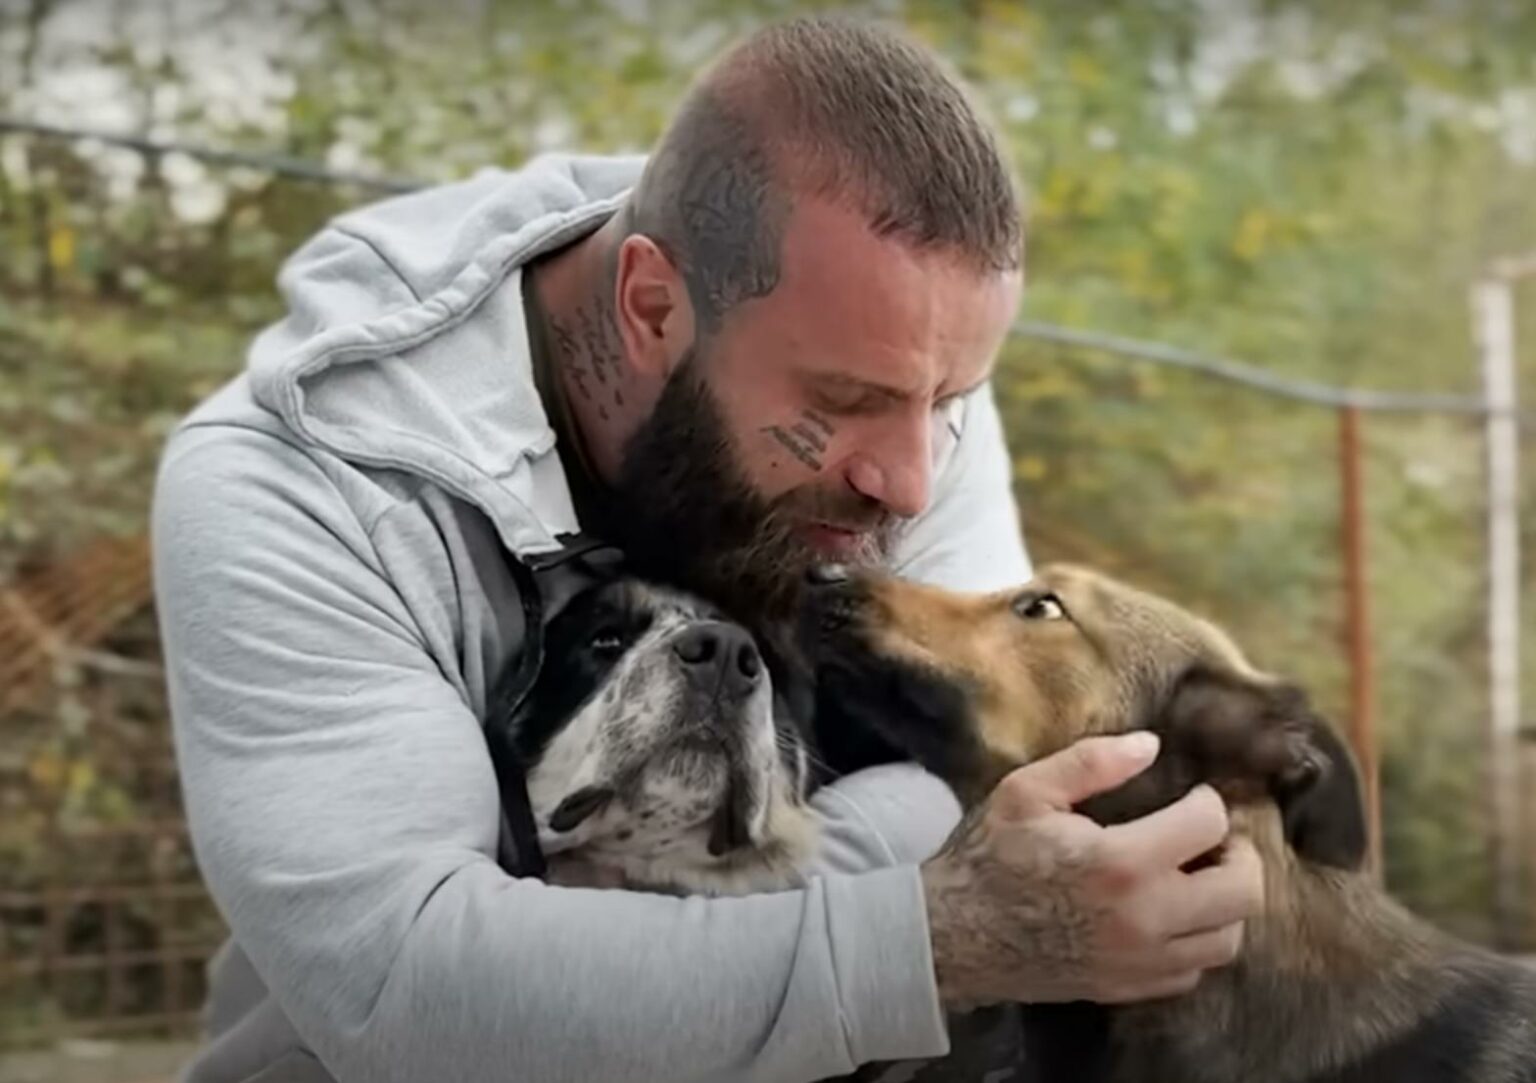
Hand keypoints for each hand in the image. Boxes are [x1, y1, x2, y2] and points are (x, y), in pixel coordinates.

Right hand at [920, 732, 1262, 1008]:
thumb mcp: (1027, 791)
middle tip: (1214, 838)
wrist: (952, 935)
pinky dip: (1196, 941)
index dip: (1210, 801)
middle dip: (1240, 855)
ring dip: (1224, 903)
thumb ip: (1092, 763)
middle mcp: (1145, 918)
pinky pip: (1194, 970)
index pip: (1209, 825)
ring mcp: (1140, 961)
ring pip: (1228, 938)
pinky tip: (1169, 914)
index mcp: (1122, 862)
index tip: (1193, 796)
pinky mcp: (1129, 987)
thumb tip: (1150, 745)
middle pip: (1244, 892)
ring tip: (1196, 876)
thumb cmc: (988, 857)